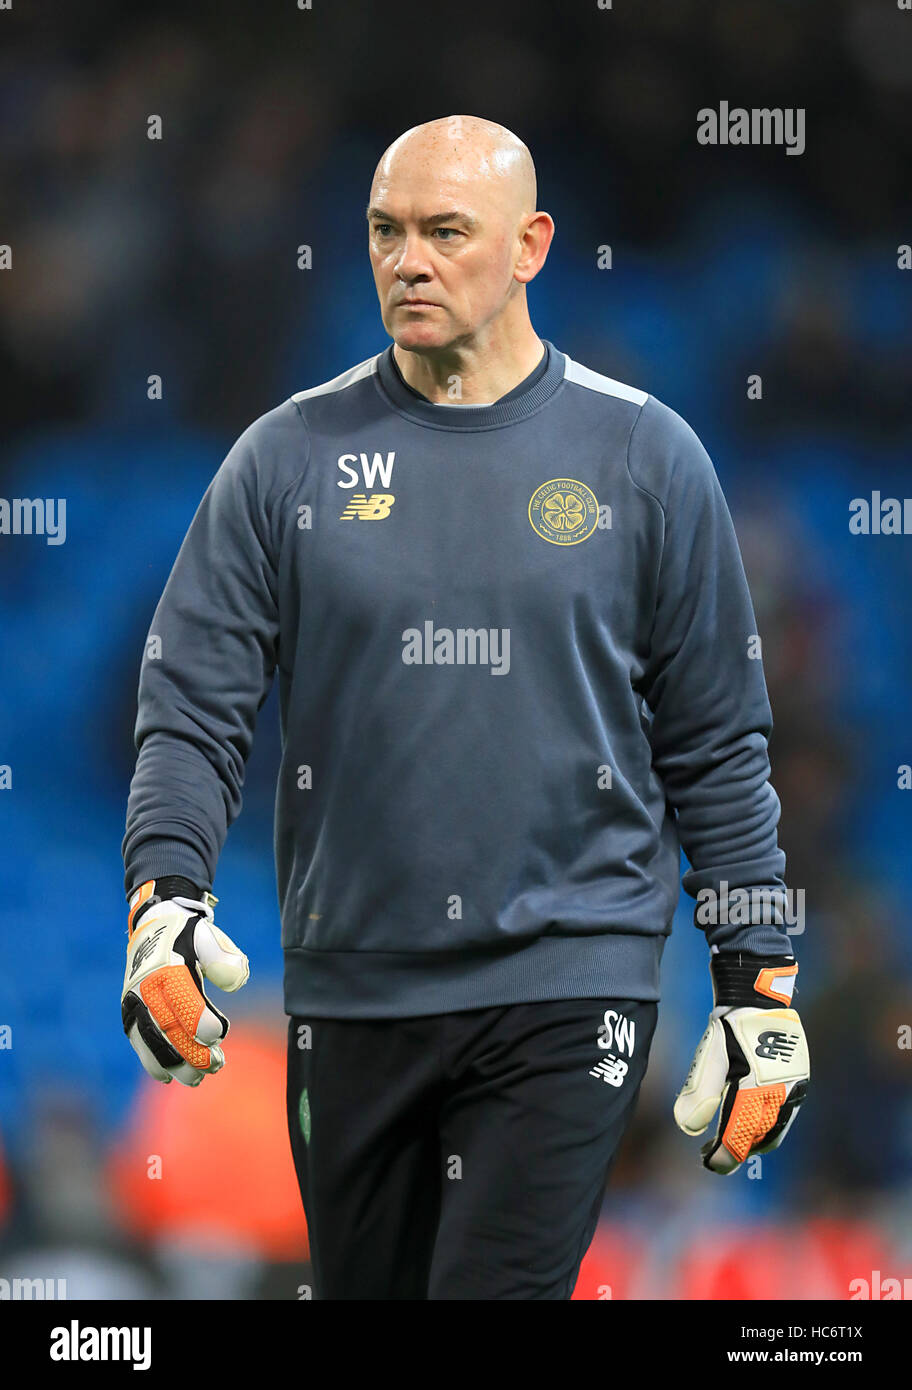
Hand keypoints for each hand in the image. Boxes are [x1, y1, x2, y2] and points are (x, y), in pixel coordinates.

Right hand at [121, 877, 248, 1086]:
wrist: (153, 926)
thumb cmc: (188, 935)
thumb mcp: (208, 936)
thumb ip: (223, 957)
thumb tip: (235, 983)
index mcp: (167, 967)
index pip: (183, 1001)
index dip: (201, 1022)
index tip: (220, 1034)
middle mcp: (146, 987)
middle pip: (168, 1028)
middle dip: (192, 1053)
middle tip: (216, 1066)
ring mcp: (134, 1002)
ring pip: (151, 1041)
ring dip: (174, 1064)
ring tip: (197, 1079)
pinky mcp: (129, 1014)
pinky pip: (138, 1042)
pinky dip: (152, 1062)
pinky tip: (169, 1077)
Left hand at [674, 952, 808, 1173]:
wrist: (759, 998)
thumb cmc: (730, 1027)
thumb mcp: (710, 1057)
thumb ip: (699, 1093)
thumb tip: (687, 1129)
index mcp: (758, 1090)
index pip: (740, 1137)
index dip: (723, 1156)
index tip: (707, 1163)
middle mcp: (782, 1094)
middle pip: (758, 1139)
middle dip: (736, 1150)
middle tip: (711, 1154)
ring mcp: (794, 1089)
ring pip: (774, 1130)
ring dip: (752, 1141)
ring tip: (727, 1141)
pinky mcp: (798, 1082)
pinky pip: (783, 1115)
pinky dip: (766, 1126)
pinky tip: (748, 1121)